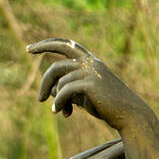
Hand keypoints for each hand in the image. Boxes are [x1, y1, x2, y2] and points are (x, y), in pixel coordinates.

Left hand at [27, 38, 151, 130]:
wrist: (129, 114)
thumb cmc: (107, 105)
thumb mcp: (85, 95)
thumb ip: (69, 88)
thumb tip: (51, 91)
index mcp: (90, 61)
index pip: (66, 45)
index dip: (46, 44)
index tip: (29, 49)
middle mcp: (90, 63)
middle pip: (57, 65)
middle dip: (44, 81)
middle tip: (39, 98)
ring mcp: (91, 72)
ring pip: (60, 81)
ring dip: (55, 97)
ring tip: (56, 111)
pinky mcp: (90, 84)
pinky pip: (64, 91)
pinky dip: (59, 102)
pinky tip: (59, 112)